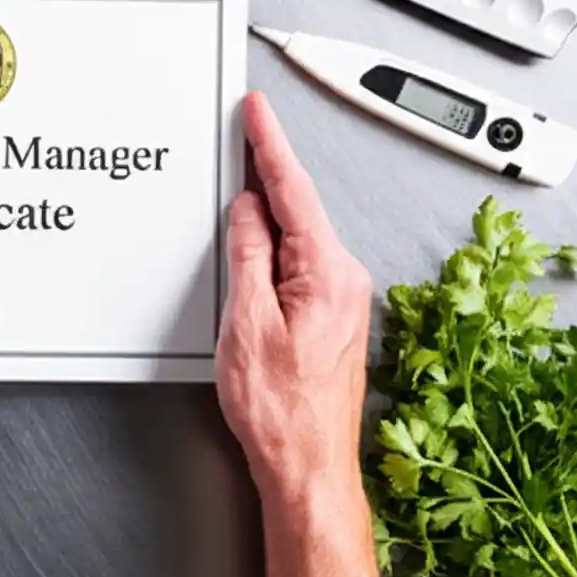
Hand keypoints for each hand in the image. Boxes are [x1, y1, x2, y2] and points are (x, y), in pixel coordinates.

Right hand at [216, 92, 371, 497]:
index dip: (269, 145)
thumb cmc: (281, 411)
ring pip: (294, 239)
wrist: (307, 465)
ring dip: (262, 222)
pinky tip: (251, 256)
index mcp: (327, 273)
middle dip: (262, 179)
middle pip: (295, 210)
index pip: (292, 191)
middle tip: (236, 144)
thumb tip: (247, 212)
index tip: (257, 111)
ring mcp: (340, 298)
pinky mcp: (329, 315)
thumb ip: (247, 255)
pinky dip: (269, 251)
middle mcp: (343, 280)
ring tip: (233, 219)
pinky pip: (296, 264)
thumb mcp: (247, 323)